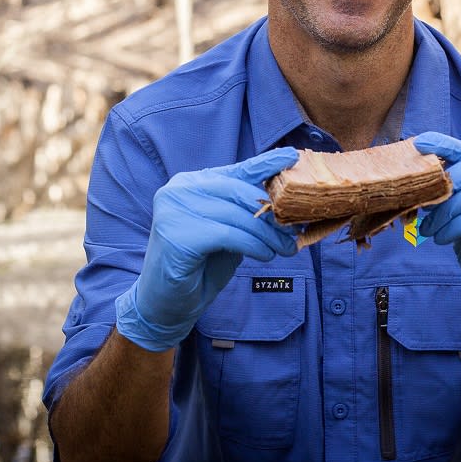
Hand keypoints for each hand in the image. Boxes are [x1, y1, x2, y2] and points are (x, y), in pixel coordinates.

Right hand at [115, 147, 299, 351]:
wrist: (165, 305)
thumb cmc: (200, 267)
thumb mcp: (228, 232)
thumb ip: (245, 212)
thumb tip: (285, 203)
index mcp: (191, 183)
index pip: (235, 170)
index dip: (266, 163)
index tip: (293, 156)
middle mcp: (178, 189)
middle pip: (239, 190)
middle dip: (272, 211)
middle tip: (295, 231)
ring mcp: (174, 209)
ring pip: (237, 214)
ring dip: (268, 234)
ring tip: (286, 248)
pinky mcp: (177, 234)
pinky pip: (228, 235)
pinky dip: (253, 245)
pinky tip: (266, 256)